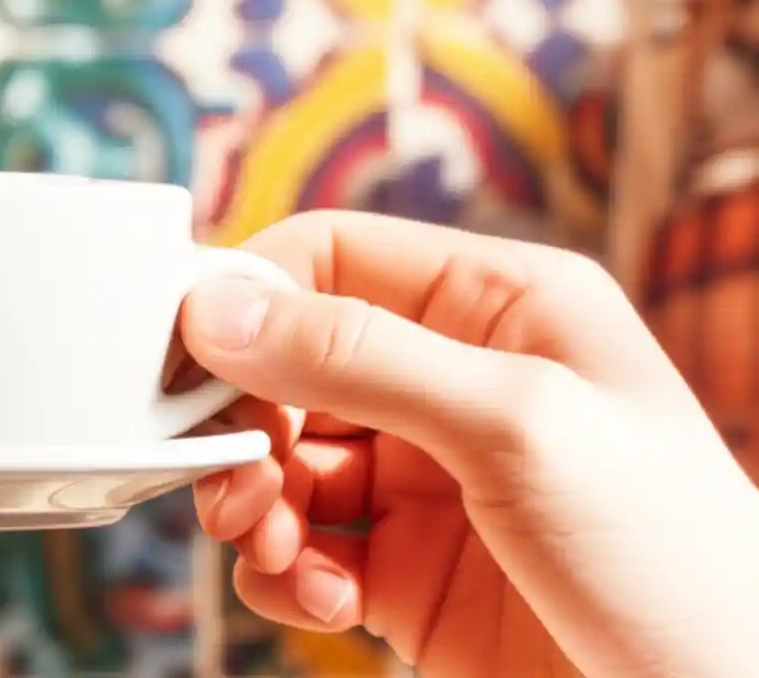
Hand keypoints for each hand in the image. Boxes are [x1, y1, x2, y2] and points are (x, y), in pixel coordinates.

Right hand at [181, 211, 758, 676]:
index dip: (251, 297)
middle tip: (232, 475)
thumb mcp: (516, 425)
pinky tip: (323, 598)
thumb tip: (220, 307)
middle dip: (245, 421)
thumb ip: (360, 356)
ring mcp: (422, 479)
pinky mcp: (401, 571)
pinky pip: (299, 547)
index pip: (332, 258)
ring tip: (274, 543)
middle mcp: (450, 382)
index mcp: (497, 307)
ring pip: (281, 462)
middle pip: (290, 366)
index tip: (184, 356)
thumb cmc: (670, 556)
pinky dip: (283, 570)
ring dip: (254, 501)